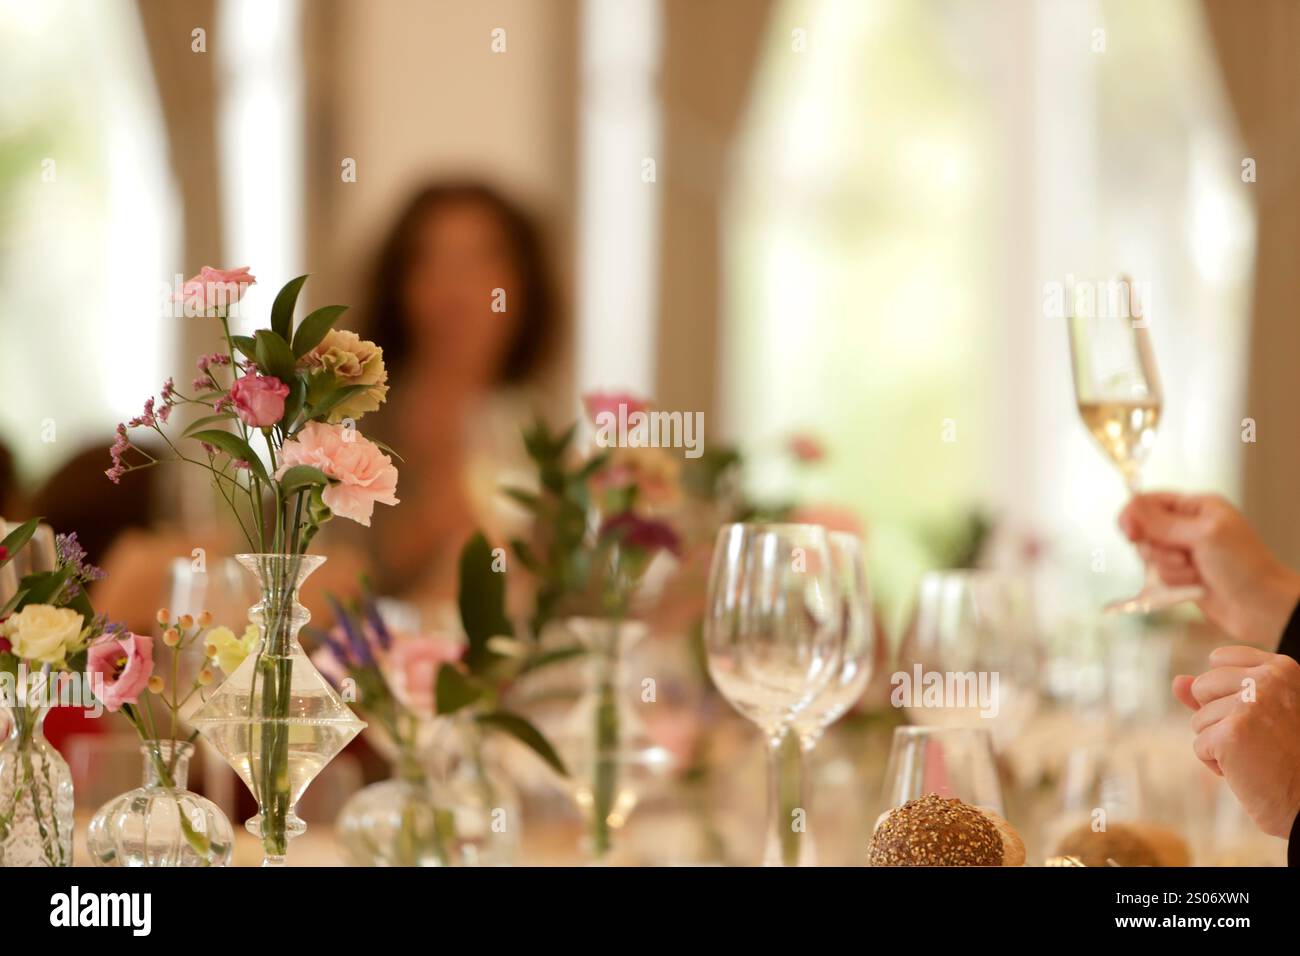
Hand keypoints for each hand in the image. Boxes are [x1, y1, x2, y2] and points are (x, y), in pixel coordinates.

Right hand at [1119, 492, 1299, 645]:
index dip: (1134, 515)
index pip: (1149, 502)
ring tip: (1196, 573)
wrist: (1261, 606)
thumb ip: (1162, 522)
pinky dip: (1173, 583)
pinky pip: (1158, 576)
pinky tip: (1195, 585)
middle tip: (1183, 556)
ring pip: (1150, 557)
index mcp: (1196, 507)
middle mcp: (1187, 527)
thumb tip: (1130, 504)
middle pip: (1144, 531)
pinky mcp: (1180, 576)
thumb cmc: (1243, 565)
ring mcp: (1183, 552)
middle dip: (1158, 548)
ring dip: (1170, 569)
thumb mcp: (1203, 534)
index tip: (1130, 532)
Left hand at [1173, 645, 1299, 838]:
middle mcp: (1268, 680)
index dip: (1224, 691)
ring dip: (1220, 743)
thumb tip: (1177, 681)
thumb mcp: (1259, 713)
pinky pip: (1199, 745)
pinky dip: (1218, 764)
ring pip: (1199, 719)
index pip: (1219, 658)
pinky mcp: (1232, 734)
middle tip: (1258, 738)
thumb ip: (1219, 692)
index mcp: (1281, 668)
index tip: (1256, 714)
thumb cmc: (1287, 757)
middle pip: (1202, 686)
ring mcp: (1250, 705)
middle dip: (1218, 717)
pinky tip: (1250, 771)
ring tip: (1257, 755)